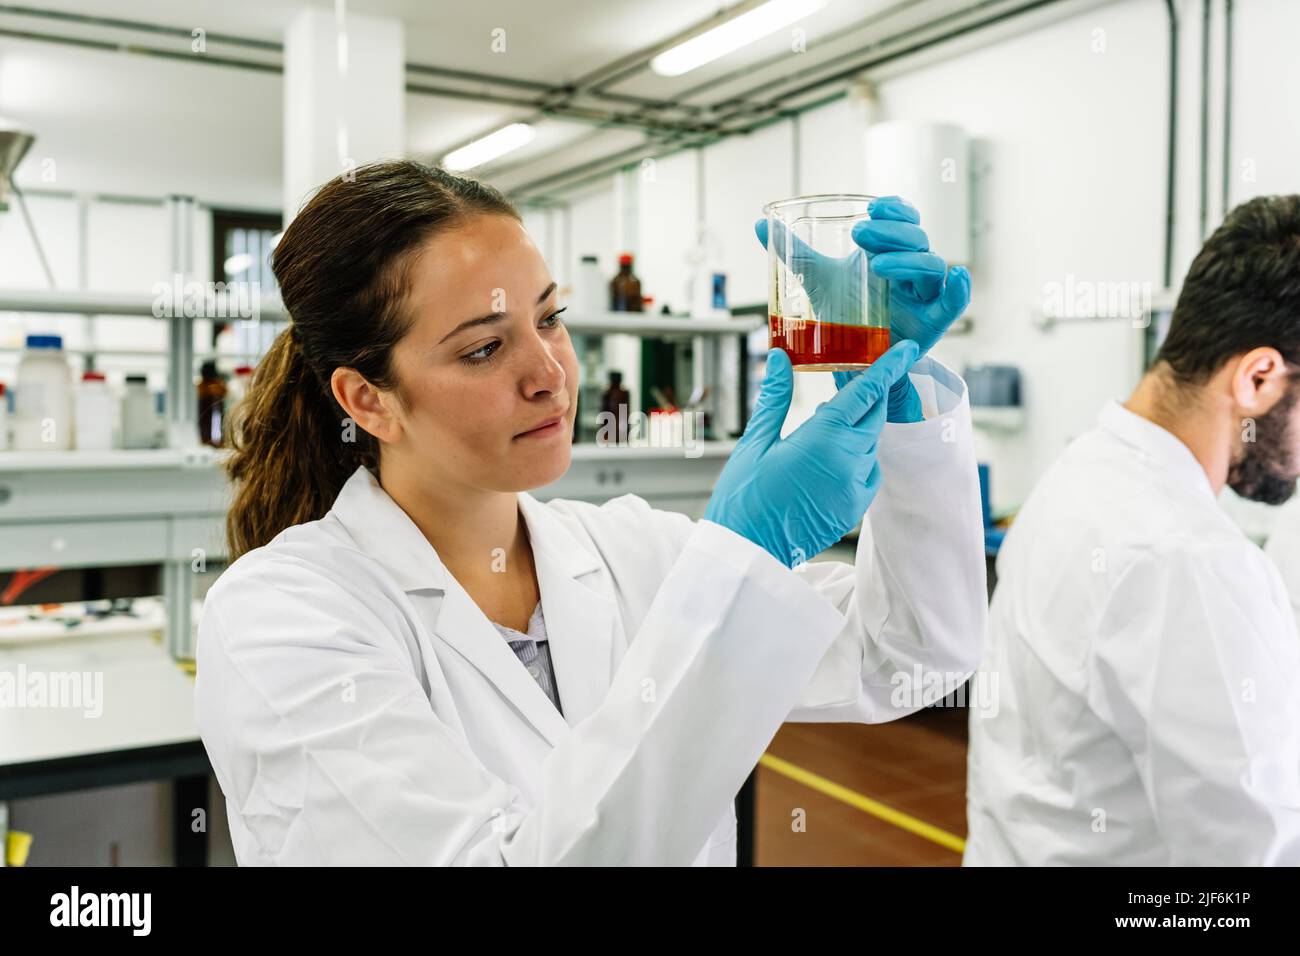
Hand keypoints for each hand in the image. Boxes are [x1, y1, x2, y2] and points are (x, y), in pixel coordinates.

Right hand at [704, 340, 918, 568]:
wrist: (748, 551)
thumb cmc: (744, 497)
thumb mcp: (755, 441)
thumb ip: (774, 396)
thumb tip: (780, 359)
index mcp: (823, 438)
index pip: (867, 392)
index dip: (889, 367)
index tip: (907, 349)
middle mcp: (848, 461)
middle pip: (874, 415)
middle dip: (870, 395)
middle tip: (856, 380)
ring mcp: (855, 486)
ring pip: (871, 442)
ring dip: (858, 427)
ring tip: (826, 424)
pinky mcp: (856, 507)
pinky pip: (870, 470)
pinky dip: (859, 455)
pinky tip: (833, 455)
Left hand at [754, 195, 970, 422]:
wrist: (851, 361)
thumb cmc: (843, 313)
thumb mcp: (817, 279)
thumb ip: (793, 252)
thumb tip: (761, 224)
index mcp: (891, 250)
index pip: (904, 219)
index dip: (896, 210)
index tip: (873, 208)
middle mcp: (912, 269)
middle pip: (917, 239)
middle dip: (892, 234)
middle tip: (860, 237)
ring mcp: (925, 294)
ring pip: (931, 266)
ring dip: (908, 260)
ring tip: (877, 265)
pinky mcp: (935, 321)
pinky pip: (955, 301)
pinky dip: (961, 288)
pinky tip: (958, 276)